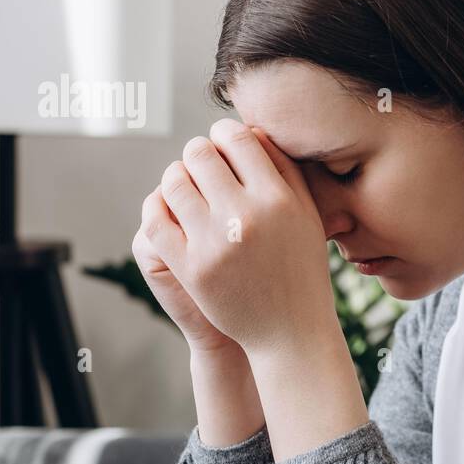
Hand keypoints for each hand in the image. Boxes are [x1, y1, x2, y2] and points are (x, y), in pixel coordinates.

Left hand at [139, 118, 338, 358]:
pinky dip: (157, 208)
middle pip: (199, 153)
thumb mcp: (307, 216)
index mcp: (278, 198)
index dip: (225, 132)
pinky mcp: (190, 267)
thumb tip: (250, 131)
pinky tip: (169, 211)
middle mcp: (246, 216)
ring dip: (176, 177)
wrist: (290, 332)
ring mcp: (214, 242)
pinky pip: (156, 219)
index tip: (223, 142)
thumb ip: (284, 170)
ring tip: (186, 187)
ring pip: (172, 182)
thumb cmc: (301, 269)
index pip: (238, 138)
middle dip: (197, 153)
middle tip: (201, 164)